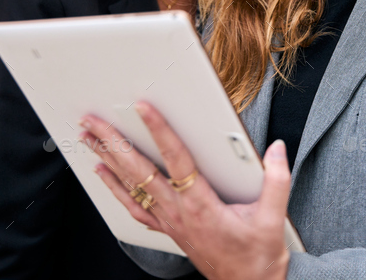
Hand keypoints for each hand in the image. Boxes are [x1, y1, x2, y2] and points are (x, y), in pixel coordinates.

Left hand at [79, 103, 290, 279]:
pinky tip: (103, 173)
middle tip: (94, 121)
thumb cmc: (257, 258)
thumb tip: (276, 149)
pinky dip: (114, 188)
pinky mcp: (168, 229)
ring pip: (131, 185)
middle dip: (114, 142)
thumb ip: (276, 180)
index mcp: (201, 205)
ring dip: (108, 160)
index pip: (175, 158)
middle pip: (139, 170)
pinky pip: (133, 206)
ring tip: (90, 139)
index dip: (159, 130)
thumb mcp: (272, 219)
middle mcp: (178, 212)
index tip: (143, 108)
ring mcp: (169, 222)